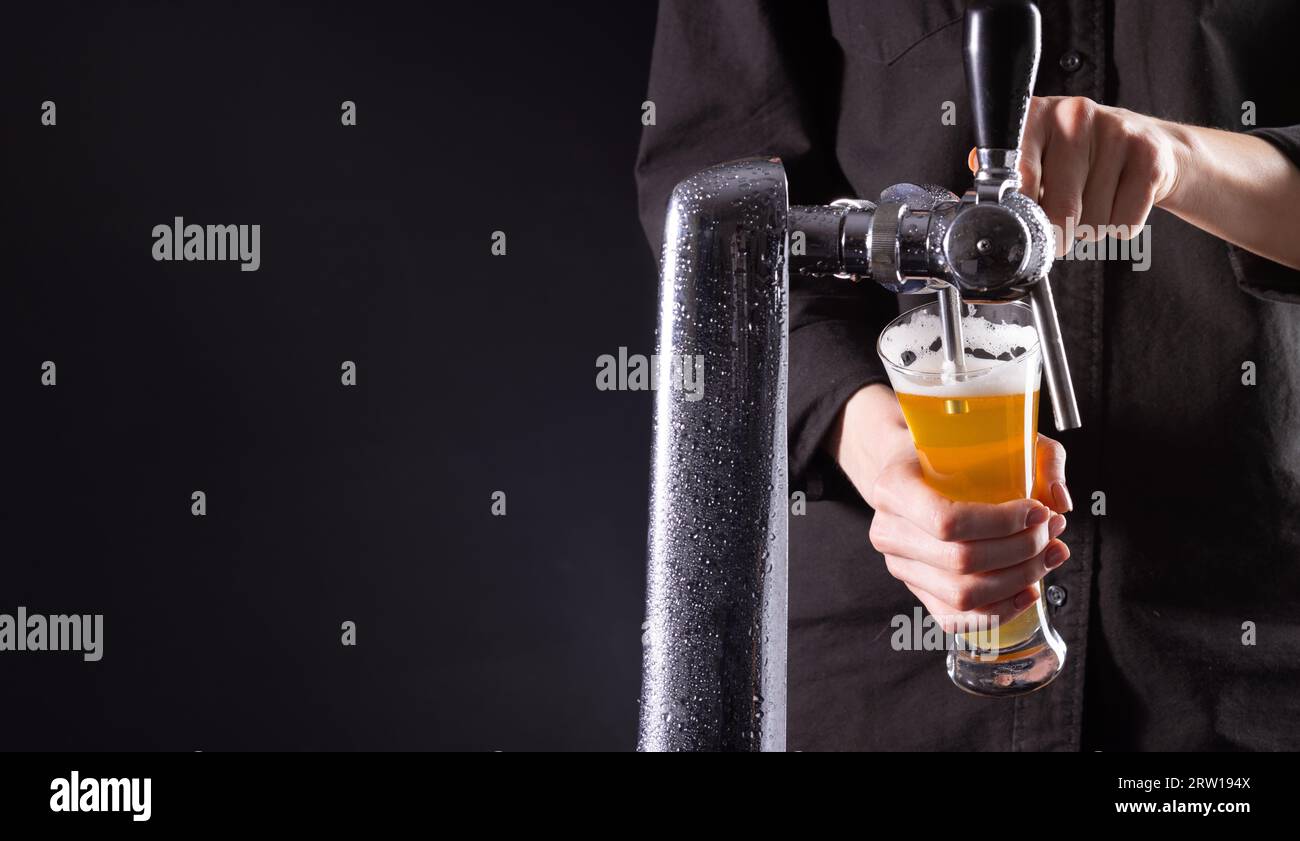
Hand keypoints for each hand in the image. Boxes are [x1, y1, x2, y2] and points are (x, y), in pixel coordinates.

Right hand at [829, 383, 1071, 631]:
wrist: (915, 474)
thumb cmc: (953, 454)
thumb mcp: (994, 437)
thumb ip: (1039, 457)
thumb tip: (1059, 501)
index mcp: (893, 488)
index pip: (945, 521)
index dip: (1001, 523)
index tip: (1037, 510)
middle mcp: (888, 531)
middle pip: (961, 561)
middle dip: (1021, 551)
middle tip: (1051, 531)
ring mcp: (899, 566)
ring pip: (963, 595)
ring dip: (1018, 580)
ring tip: (1048, 556)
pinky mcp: (916, 590)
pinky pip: (957, 619)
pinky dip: (1000, 611)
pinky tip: (1028, 590)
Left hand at [970, 95, 1183, 247]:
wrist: (1148, 146)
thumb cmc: (1079, 159)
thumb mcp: (1037, 156)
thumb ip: (1005, 176)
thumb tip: (975, 199)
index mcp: (1036, 116)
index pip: (1018, 177)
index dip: (1021, 214)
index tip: (1023, 227)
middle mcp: (1074, 115)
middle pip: (1058, 208)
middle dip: (1057, 234)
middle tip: (1059, 228)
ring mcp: (1116, 132)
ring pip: (1092, 221)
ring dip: (1089, 230)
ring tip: (1092, 204)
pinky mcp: (1149, 156)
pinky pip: (1124, 222)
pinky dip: (1119, 227)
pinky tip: (1117, 202)